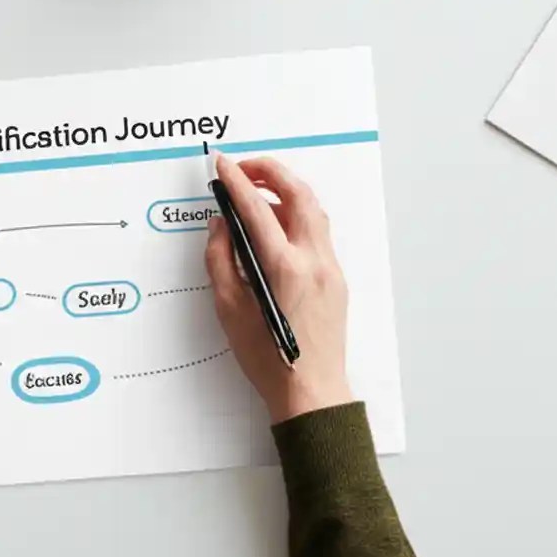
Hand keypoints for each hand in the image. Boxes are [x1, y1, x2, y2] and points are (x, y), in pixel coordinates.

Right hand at [204, 154, 353, 423]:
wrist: (310, 390)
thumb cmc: (267, 359)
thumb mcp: (228, 308)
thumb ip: (220, 259)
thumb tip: (221, 225)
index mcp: (284, 267)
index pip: (257, 209)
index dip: (236, 182)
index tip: (222, 166)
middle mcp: (313, 260)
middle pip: (299, 195)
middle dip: (271, 172)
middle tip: (245, 169)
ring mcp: (330, 268)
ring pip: (313, 211)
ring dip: (287, 192)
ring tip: (258, 193)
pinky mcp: (336, 279)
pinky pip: (317, 233)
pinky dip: (296, 217)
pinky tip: (276, 226)